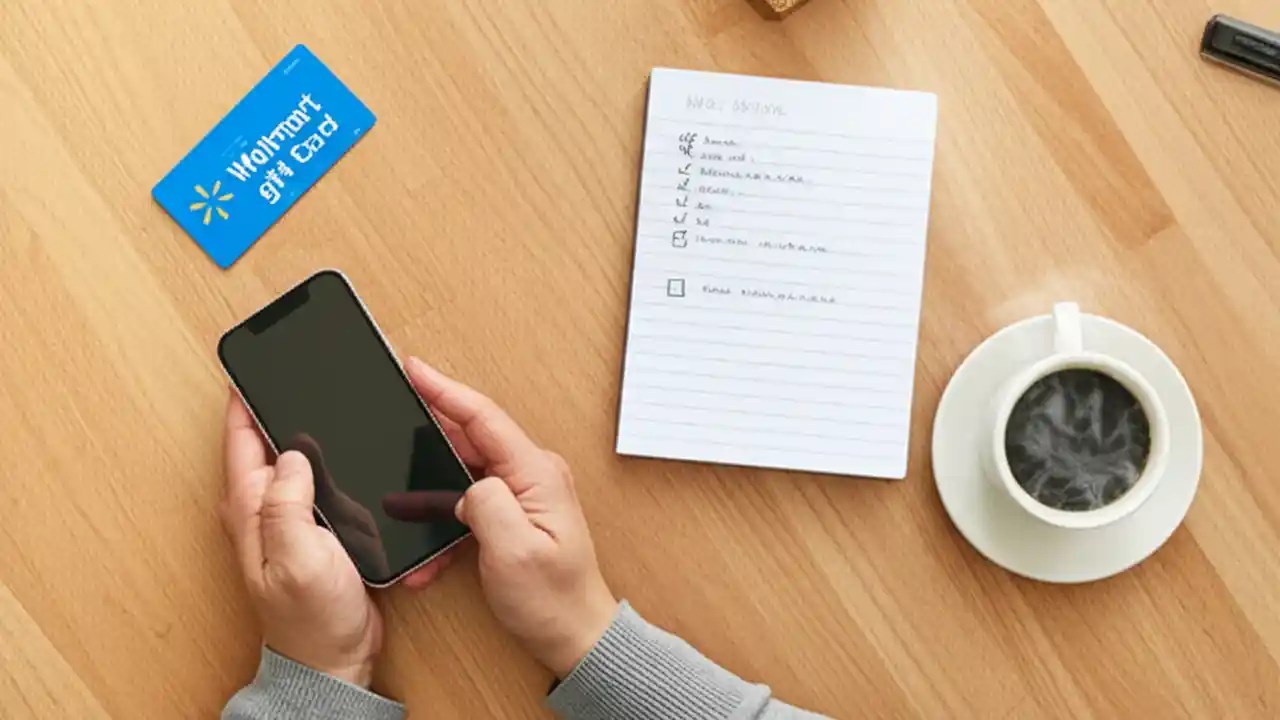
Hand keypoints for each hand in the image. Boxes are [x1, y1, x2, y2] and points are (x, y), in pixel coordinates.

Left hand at [220, 392, 451, 685]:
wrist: (335, 657)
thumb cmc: (312, 618)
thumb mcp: (298, 558)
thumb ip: (288, 504)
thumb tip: (293, 455)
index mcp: (252, 508)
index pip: (242, 438)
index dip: (246, 398)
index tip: (256, 364)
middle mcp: (264, 508)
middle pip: (268, 441)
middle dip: (281, 405)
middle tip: (303, 372)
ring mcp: (289, 517)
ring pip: (297, 458)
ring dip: (311, 433)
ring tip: (328, 401)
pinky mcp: (314, 528)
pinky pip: (320, 482)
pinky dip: (332, 463)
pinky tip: (350, 454)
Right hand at [405, 358, 618, 676]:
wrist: (576, 636)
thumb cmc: (553, 599)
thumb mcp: (513, 552)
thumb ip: (486, 504)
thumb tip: (466, 485)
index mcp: (536, 473)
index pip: (483, 418)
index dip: (444, 390)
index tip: (413, 369)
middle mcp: (532, 475)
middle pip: (470, 439)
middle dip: (427, 436)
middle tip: (389, 422)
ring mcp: (524, 494)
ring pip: (463, 474)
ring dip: (430, 494)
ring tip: (397, 503)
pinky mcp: (515, 515)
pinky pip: (470, 505)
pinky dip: (445, 525)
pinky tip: (427, 557)